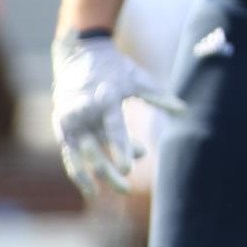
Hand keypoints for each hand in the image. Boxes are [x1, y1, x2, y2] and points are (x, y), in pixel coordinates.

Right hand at [50, 33, 185, 197]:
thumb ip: (158, 97)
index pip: (114, 129)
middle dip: (112, 170)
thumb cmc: (115, 67)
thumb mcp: (137, 79)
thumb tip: (183, 110)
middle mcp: (84, 113)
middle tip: (128, 188)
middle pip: (97, 150)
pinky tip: (92, 192)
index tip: (128, 168)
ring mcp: (70, 122)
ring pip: (85, 156)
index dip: (122, 149)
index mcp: (105, 99)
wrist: (79, 55)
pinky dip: (80, 174)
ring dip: (101, 174)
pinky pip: (70, 157)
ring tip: (122, 188)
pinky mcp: (62, 129)